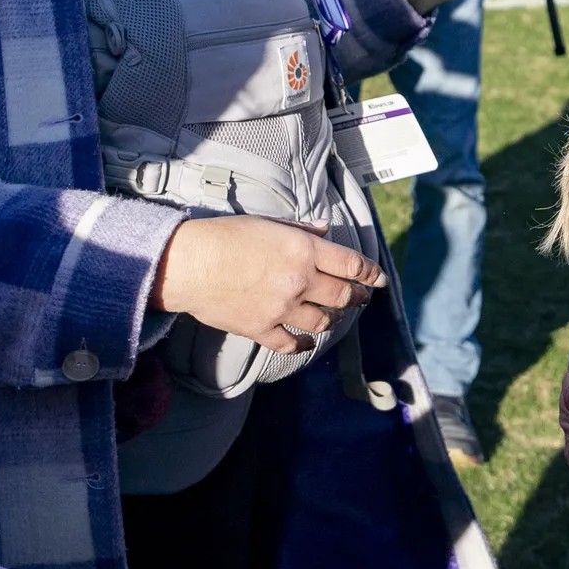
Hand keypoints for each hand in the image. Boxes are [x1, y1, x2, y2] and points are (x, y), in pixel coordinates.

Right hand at [153, 216, 383, 353]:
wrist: (189, 264)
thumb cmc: (225, 236)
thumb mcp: (269, 224)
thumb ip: (301, 231)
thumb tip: (324, 230)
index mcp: (304, 251)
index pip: (351, 265)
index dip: (370, 273)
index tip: (379, 279)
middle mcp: (299, 281)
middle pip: (342, 295)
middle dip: (356, 297)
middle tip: (361, 298)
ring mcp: (282, 309)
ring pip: (322, 321)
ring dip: (331, 318)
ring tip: (332, 315)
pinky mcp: (261, 329)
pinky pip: (291, 344)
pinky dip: (302, 344)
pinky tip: (305, 341)